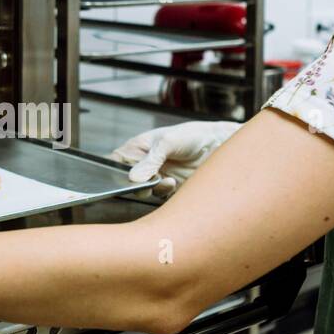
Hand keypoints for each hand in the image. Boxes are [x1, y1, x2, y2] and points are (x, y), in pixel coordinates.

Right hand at [111, 121, 240, 195]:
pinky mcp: (168, 188)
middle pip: (127, 182)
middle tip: (151, 181)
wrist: (218, 146)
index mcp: (137, 148)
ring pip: (143, 192)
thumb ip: (151, 160)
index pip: (115, 163)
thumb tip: (133, 178)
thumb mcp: (168, 142)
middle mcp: (143, 164)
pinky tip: (175, 183)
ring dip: (155, 189)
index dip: (115, 173)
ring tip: (169, 180)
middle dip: (138, 185)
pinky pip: (159, 197)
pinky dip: (165, 193)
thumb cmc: (192, 135)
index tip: (126, 178)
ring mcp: (155, 177)